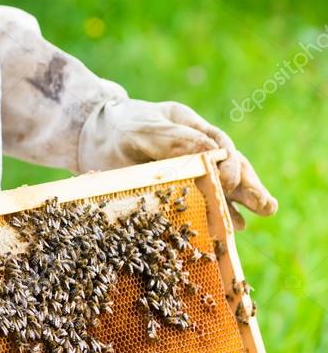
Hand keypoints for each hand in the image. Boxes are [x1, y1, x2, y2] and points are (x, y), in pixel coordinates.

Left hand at [80, 98, 277, 229]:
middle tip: (268, 205)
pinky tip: (232, 227)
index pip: (220, 145)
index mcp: (188, 125)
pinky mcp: (173, 190)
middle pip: (228, 167)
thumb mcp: (141, 130)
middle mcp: (192, 148)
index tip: (231, 182)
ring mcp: (184, 169)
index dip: (230, 165)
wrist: (85, 138)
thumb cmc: (114, 128)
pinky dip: (215, 214)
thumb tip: (216, 154)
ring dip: (239, 201)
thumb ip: (174, 140)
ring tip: (264, 211)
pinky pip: (200, 202)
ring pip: (219, 185)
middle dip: (248, 185)